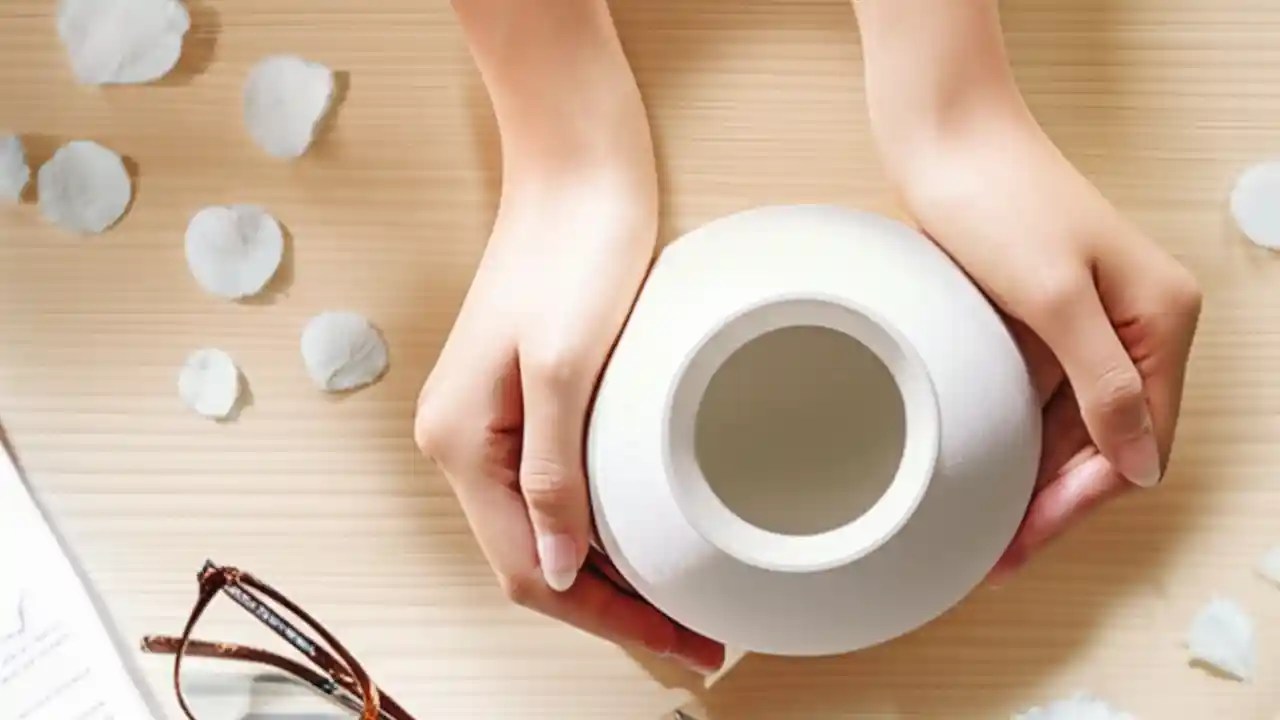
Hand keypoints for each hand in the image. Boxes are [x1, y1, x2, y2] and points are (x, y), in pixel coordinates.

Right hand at [415, 0, 722, 672]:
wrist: (575, 170)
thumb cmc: (571, 251)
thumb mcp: (563, 369)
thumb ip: (553, 477)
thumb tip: (556, 570)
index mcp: (460, 441)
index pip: (526, 569)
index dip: (604, 617)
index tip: (676, 640)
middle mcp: (463, 441)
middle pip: (531, 559)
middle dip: (608, 606)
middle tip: (691, 634)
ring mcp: (489, 421)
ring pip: (541, 530)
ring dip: (602, 573)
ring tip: (673, 602)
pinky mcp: (522, 400)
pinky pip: (550, 490)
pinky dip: (593, 527)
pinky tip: (637, 539)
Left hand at [893, 119, 1201, 579]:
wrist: (945, 137)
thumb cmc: (999, 200)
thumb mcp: (1055, 298)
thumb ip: (1104, 383)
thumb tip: (1138, 464)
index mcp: (1161, 317)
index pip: (1139, 441)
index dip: (1082, 501)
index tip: (1026, 542)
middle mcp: (1137, 323)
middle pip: (1106, 441)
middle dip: (1054, 500)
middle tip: (997, 552)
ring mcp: (1089, 321)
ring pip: (1070, 425)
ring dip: (1032, 475)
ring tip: (984, 525)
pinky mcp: (1043, 317)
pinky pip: (1040, 395)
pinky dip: (1015, 434)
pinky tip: (983, 468)